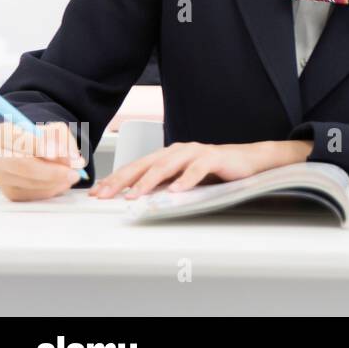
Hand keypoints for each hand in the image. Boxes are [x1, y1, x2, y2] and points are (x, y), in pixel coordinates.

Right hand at [0, 122, 85, 201]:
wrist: (31, 151)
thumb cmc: (42, 138)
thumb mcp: (54, 130)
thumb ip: (63, 139)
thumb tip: (70, 157)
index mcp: (2, 134)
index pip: (20, 141)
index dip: (40, 148)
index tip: (59, 155)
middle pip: (22, 166)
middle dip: (51, 172)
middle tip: (74, 174)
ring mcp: (0, 177)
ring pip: (29, 183)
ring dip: (55, 182)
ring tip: (71, 176)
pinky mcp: (9, 192)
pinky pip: (31, 195)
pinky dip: (50, 190)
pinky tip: (61, 182)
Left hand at [88, 139, 313, 198]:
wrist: (250, 160)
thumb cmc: (216, 170)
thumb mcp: (184, 178)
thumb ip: (163, 183)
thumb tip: (134, 197)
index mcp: (169, 154)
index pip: (137, 166)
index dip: (116, 178)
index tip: (98, 192)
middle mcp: (179, 150)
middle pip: (146, 164)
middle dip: (123, 180)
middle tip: (106, 194)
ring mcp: (197, 152)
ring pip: (168, 166)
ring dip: (149, 181)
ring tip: (135, 195)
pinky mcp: (215, 158)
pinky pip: (198, 169)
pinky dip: (185, 180)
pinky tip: (175, 191)